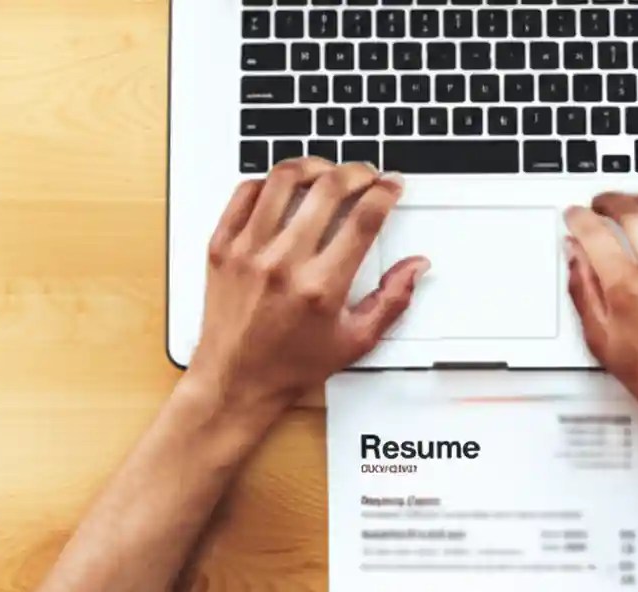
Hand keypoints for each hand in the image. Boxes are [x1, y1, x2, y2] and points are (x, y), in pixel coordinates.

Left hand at [184, 158, 427, 429]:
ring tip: (327, 171)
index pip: (363, 220)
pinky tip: (285, 187)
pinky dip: (269, 181)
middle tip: (366, 174)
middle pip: (328, 189)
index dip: (385, 192)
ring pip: (283, 179)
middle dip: (356, 172)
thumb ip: (392, 300)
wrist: (236, 380)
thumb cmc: (292, 364)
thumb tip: (416, 266)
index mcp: (321, 287)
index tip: (391, 185)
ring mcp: (248, 252)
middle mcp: (282, 264)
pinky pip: (245, 193)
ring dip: (313, 165)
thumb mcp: (356, 340)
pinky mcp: (221, 247)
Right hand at [564, 193, 637, 459]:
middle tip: (601, 205)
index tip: (575, 215)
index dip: (579, 217)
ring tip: (635, 202)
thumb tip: (575, 255)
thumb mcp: (603, 342)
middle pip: (632, 211)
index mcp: (629, 289)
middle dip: (609, 201)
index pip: (595, 233)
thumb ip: (584, 292)